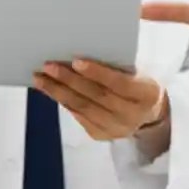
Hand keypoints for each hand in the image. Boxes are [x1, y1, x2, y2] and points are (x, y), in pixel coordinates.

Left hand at [33, 59, 166, 141]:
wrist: (148, 113)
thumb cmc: (138, 82)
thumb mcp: (137, 71)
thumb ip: (115, 65)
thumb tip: (79, 54)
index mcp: (146, 94)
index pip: (118, 83)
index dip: (97, 72)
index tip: (76, 61)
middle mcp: (131, 115)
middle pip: (96, 96)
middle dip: (69, 80)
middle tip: (48, 66)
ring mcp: (115, 129)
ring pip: (83, 108)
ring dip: (58, 92)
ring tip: (40, 78)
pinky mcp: (101, 135)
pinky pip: (78, 116)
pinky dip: (63, 101)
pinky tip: (50, 90)